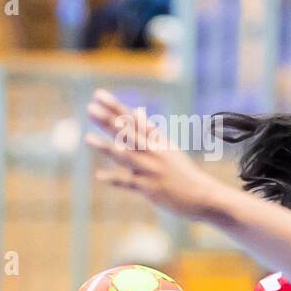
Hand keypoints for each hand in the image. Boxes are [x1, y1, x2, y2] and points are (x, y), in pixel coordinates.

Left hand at [86, 89, 228, 220]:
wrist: (203, 196)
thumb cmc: (183, 173)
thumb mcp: (169, 148)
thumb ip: (150, 132)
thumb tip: (137, 112)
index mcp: (158, 141)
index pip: (133, 120)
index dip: (115, 107)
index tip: (99, 94)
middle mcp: (155, 152)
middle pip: (128, 134)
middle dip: (109, 121)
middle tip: (91, 108)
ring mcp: (152, 169)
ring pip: (126, 156)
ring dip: (107, 148)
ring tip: (88, 138)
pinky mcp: (150, 188)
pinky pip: (129, 182)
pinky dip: (115, 179)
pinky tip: (100, 175)